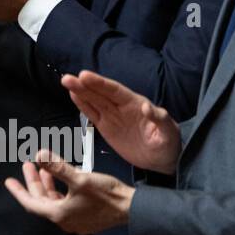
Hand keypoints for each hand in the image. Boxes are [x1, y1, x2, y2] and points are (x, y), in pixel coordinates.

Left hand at [5, 150, 133, 234]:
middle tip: (28, 165)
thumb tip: (39, 156)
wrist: (132, 209)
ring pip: (54, 200)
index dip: (19, 191)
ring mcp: (76, 220)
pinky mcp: (86, 217)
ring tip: (44, 167)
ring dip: (48, 184)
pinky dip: (61, 189)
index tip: (9, 182)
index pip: (31, 203)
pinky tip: (65, 176)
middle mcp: (65, 220)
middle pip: (42, 200)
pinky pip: (66, 203)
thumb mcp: (79, 178)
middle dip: (35, 181)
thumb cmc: (107, 195)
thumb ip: (57, 167)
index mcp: (59, 214)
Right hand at [62, 70, 180, 174]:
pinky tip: (73, 96)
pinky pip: (92, 115)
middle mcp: (121, 107)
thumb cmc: (168, 143)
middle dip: (84, 85)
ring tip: (66, 82)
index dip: (99, 83)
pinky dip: (82, 105)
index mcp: (135, 104)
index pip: (114, 90)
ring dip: (79, 92)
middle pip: (100, 93)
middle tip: (67, 78)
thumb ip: (159, 118)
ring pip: (93, 101)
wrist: (163, 159)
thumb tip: (146, 106)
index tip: (85, 75)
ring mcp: (113, 116)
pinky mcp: (106, 128)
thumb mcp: (168, 132)